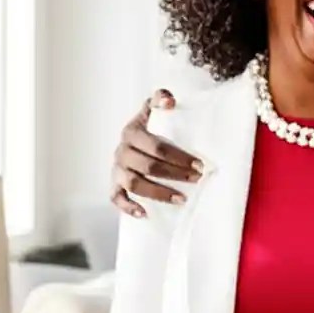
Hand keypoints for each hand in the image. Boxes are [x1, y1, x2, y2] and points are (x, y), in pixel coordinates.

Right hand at [110, 89, 202, 217]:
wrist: (131, 141)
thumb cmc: (149, 128)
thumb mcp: (153, 111)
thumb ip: (161, 99)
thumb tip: (170, 102)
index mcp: (132, 131)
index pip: (156, 146)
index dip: (178, 156)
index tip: (199, 164)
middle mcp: (122, 150)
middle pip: (149, 166)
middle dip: (175, 174)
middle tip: (197, 179)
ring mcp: (116, 169)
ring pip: (135, 184)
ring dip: (159, 193)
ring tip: (182, 199)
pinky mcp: (114, 185)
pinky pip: (116, 198)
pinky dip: (129, 206)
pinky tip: (145, 213)